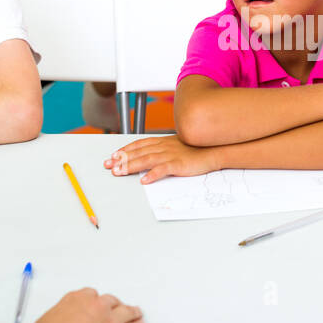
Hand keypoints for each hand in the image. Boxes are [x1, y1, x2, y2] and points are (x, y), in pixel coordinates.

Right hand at [25, 288, 143, 322]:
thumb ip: (57, 319)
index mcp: (76, 300)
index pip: (90, 295)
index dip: (93, 301)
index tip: (95, 305)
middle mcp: (97, 307)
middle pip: (110, 301)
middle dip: (113, 305)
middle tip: (115, 308)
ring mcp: (111, 322)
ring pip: (127, 312)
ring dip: (132, 312)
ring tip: (136, 312)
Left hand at [103, 135, 218, 183]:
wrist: (213, 149)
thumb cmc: (195, 149)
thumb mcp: (175, 145)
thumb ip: (161, 149)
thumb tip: (147, 156)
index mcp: (162, 142)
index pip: (138, 145)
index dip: (124, 150)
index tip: (113, 156)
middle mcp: (163, 146)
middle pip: (138, 152)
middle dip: (122, 159)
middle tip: (109, 165)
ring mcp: (170, 155)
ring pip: (146, 160)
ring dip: (131, 166)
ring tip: (119, 172)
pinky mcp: (178, 164)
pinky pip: (163, 169)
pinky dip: (152, 174)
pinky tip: (144, 180)